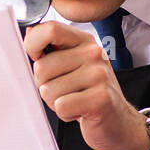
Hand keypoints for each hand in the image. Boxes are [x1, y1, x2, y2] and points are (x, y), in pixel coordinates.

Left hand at [22, 21, 149, 149]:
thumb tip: (31, 31)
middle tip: (64, 91)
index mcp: (84, 41)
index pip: (50, 29)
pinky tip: (80, 111)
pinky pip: (61, 106)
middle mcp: (93, 54)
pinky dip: (65, 114)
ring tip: (74, 101)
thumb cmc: (89, 93)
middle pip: (42, 67)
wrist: (118, 121)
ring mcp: (99, 75)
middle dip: (44, 85)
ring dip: (55, 102)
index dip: (33, 45)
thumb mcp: (72, 65)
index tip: (37, 58)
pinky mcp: (100, 98)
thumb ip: (51, 48)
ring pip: (48, 90)